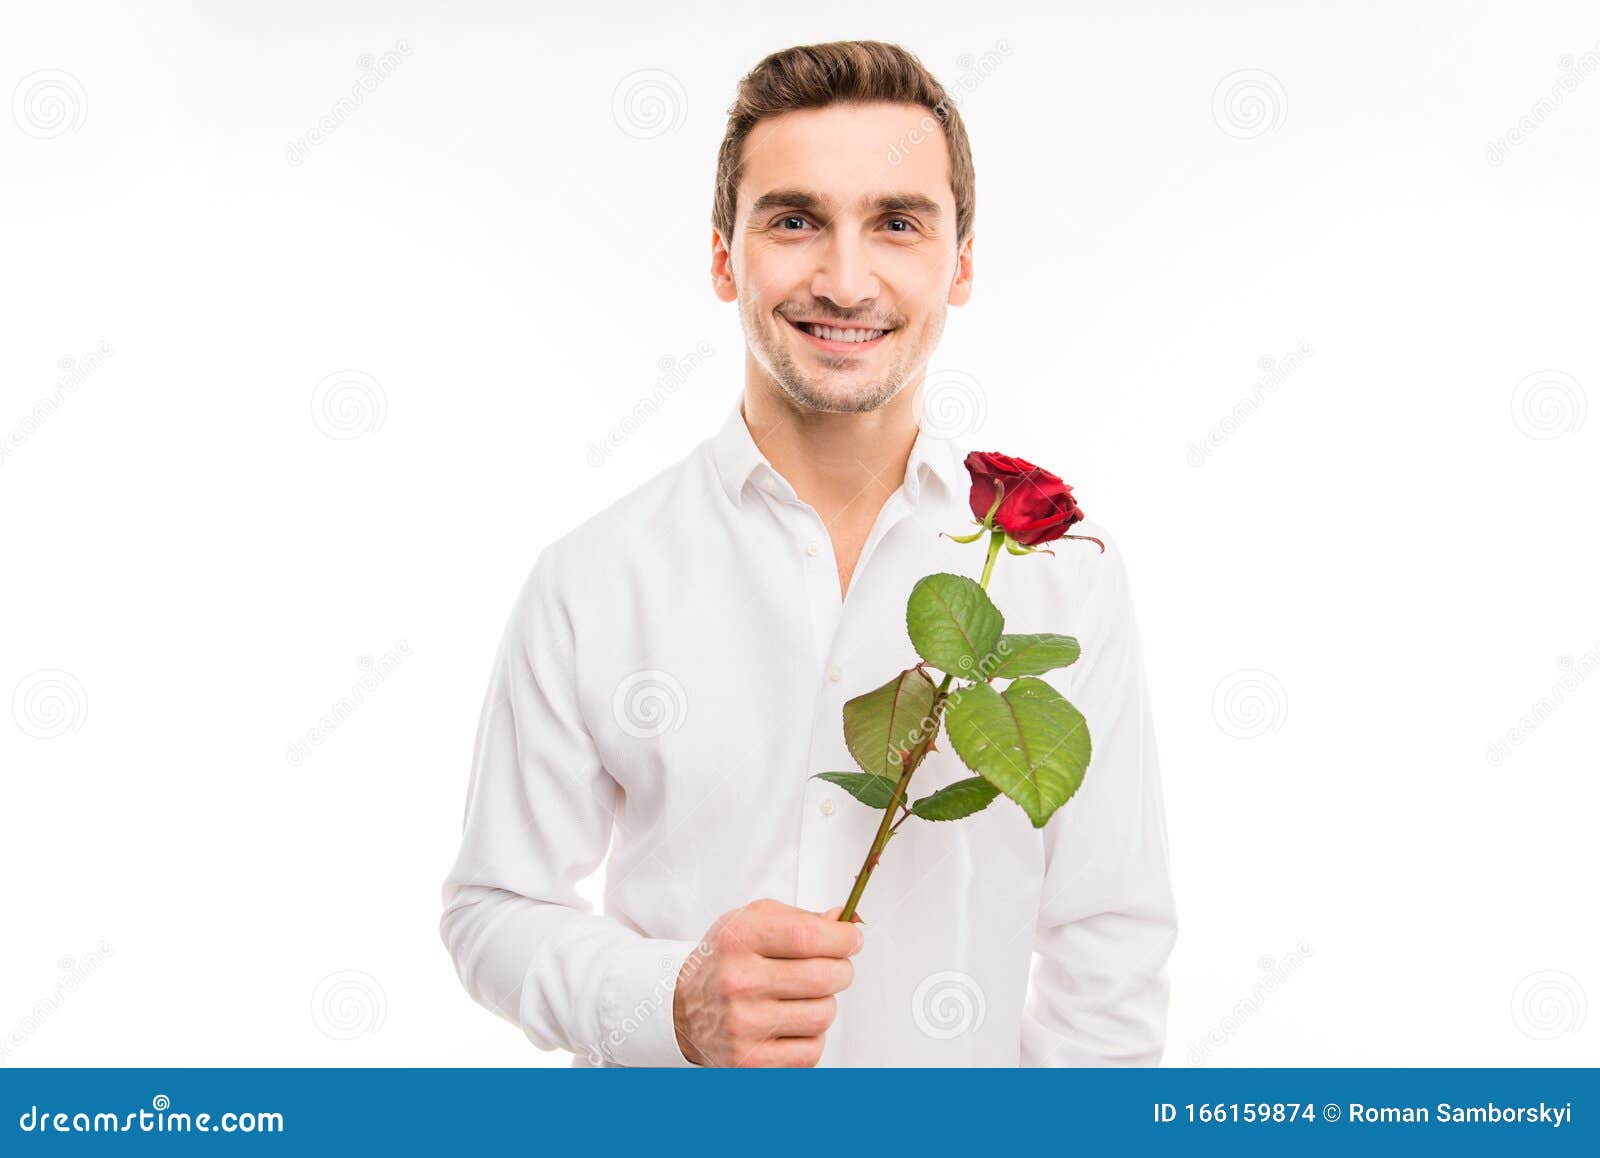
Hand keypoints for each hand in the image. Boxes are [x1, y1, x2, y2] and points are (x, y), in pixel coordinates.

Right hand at [672, 898, 863, 1066]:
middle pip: (824, 977)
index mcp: (738, 940)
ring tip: (804, 997)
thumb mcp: (750, 922)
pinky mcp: (749, 1062)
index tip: (852, 938)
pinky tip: (791, 1023)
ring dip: (825, 1004)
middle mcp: (738, 982)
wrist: (681, 1008)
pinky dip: (811, 1037)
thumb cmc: (724, 961)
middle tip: (835, 967)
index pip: (808, 935)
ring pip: (823, 1015)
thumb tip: (844, 921)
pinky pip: (811, 1051)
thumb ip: (799, 918)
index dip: (843, 937)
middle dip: (842, 969)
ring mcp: (743, 1025)